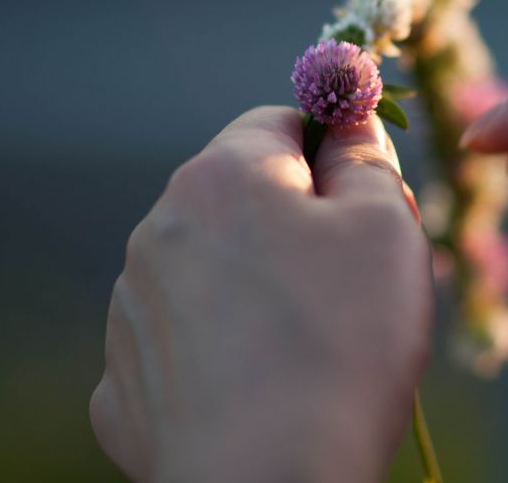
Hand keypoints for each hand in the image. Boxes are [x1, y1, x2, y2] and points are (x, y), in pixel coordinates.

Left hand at [89, 107, 431, 482]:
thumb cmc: (340, 345)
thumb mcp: (385, 226)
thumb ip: (363, 154)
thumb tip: (348, 117)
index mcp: (221, 177)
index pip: (279, 124)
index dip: (330, 155)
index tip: (363, 203)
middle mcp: (158, 229)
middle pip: (240, 199)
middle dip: (294, 225)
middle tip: (350, 282)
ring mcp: (131, 309)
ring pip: (209, 270)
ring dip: (253, 287)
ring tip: (306, 347)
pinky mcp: (122, 383)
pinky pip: (181, 343)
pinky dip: (218, 354)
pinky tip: (258, 389)